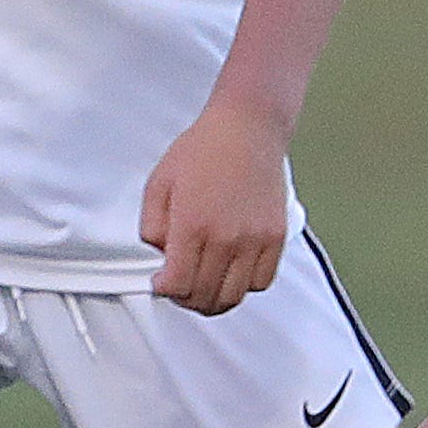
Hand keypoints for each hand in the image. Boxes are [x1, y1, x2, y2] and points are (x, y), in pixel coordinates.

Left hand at [141, 95, 290, 315]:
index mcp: (193, 225)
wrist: (247, 128)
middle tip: (179, 288)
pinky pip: (261, 282)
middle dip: (185, 299)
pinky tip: (231, 273)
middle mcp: (226, 238)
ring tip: (204, 286)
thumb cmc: (203, 150)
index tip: (161, 283)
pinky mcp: (275, 237)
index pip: (178, 284)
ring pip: (233, 296)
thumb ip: (152, 227)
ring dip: (214, 299)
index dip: (164, 290)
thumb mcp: (158, 184)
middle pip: (204, 297)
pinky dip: (244, 286)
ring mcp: (254, 240)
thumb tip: (159, 257)